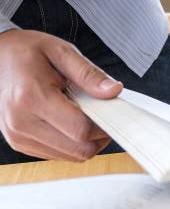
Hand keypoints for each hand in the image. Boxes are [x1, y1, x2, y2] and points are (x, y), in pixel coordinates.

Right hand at [0, 29, 121, 160]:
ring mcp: (18, 136)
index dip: (105, 125)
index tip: (112, 111)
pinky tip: (69, 122)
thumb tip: (114, 91)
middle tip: (102, 114)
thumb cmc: (27, 52)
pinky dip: (73, 143)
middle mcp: (20, 122)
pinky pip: (60, 155)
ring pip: (72, 156)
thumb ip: (89, 74)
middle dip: (100, 136)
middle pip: (79, 149)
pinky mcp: (19, 143)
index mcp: (31, 97)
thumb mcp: (61, 52)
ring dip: (88, 141)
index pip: (81, 129)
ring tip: (84, 115)